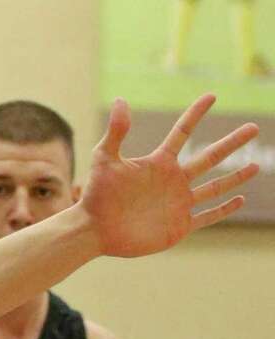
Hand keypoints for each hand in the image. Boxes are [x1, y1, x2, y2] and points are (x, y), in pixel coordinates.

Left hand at [81, 95, 258, 257]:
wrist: (93, 231)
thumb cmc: (96, 196)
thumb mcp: (105, 160)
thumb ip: (116, 132)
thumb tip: (120, 100)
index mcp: (159, 163)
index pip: (183, 132)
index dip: (196, 114)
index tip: (212, 96)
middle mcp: (173, 181)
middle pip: (209, 157)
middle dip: (232, 143)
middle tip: (254, 127)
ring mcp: (178, 204)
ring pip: (214, 187)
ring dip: (235, 177)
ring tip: (256, 165)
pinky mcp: (178, 227)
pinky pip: (206, 216)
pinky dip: (223, 209)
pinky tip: (240, 200)